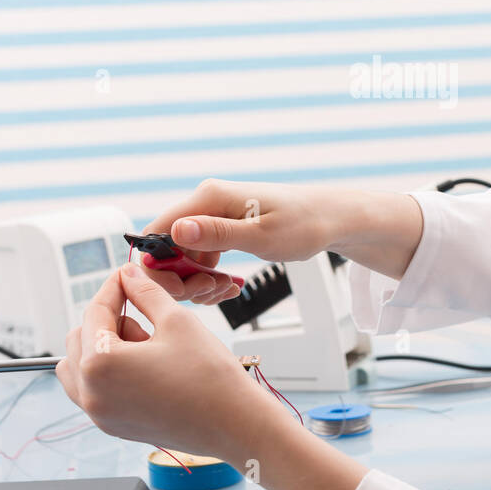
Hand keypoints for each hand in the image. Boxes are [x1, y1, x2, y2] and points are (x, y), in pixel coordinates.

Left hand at [55, 262, 290, 462]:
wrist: (233, 424)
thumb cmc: (208, 374)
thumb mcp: (176, 321)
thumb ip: (145, 292)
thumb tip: (127, 274)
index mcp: (100, 364)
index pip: (94, 312)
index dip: (113, 287)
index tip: (126, 274)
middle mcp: (91, 394)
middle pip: (79, 338)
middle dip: (108, 319)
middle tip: (145, 315)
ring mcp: (99, 415)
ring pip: (79, 366)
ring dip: (102, 346)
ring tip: (145, 345)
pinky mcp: (113, 426)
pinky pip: (93, 390)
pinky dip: (108, 371)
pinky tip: (145, 366)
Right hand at [138, 179, 338, 304]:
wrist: (331, 218)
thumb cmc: (303, 225)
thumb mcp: (260, 236)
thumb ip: (217, 234)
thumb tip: (176, 231)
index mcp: (210, 197)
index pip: (159, 230)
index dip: (161, 265)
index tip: (185, 289)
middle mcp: (207, 200)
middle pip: (169, 246)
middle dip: (183, 276)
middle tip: (214, 292)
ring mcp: (215, 213)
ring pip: (185, 254)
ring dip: (198, 278)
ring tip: (227, 290)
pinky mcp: (224, 225)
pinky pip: (202, 253)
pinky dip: (210, 273)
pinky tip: (229, 286)